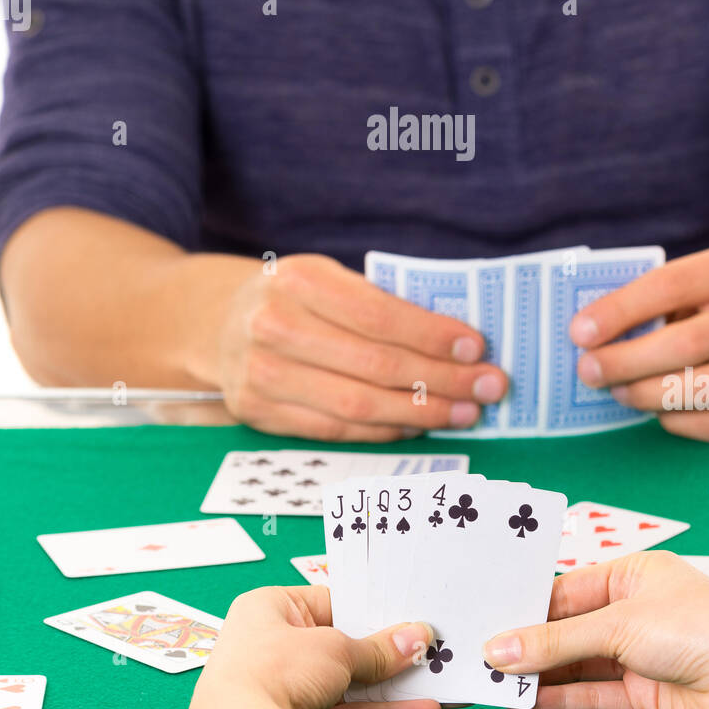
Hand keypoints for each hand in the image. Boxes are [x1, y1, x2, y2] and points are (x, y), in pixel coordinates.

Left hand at [186, 585, 438, 708]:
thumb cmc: (271, 670)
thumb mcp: (335, 648)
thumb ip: (377, 649)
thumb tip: (414, 639)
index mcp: (267, 609)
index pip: (327, 602)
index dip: (365, 609)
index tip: (402, 614)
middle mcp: (271, 647)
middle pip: (339, 645)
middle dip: (382, 651)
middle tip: (424, 647)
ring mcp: (283, 689)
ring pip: (347, 682)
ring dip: (389, 683)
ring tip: (433, 678)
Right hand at [215, 254, 507, 439]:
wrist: (219, 323)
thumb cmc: (295, 297)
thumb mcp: (327, 277)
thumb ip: (377, 300)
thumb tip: (456, 339)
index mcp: (298, 280)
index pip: (378, 315)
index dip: (432, 335)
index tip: (477, 347)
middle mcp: (273, 327)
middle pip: (374, 365)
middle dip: (442, 379)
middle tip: (489, 386)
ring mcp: (261, 375)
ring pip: (358, 405)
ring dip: (422, 412)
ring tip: (465, 411)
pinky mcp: (259, 413)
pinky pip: (336, 430)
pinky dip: (385, 430)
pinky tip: (419, 424)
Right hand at [484, 551, 708, 708]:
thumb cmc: (704, 628)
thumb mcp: (619, 624)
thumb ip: (557, 642)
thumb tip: (501, 649)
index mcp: (632, 575)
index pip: (565, 589)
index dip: (525, 605)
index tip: (485, 616)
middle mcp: (632, 613)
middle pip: (566, 628)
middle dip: (525, 641)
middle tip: (476, 649)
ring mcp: (635, 655)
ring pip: (573, 664)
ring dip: (536, 673)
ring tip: (489, 680)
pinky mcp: (641, 694)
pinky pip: (588, 695)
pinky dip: (557, 699)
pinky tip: (524, 700)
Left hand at [568, 240, 708, 441]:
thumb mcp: (707, 274)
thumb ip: (658, 295)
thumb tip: (592, 331)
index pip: (670, 285)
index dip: (619, 311)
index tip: (579, 332)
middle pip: (685, 344)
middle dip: (625, 362)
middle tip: (587, 371)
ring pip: (701, 390)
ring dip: (645, 396)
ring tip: (617, 391)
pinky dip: (678, 421)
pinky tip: (656, 410)